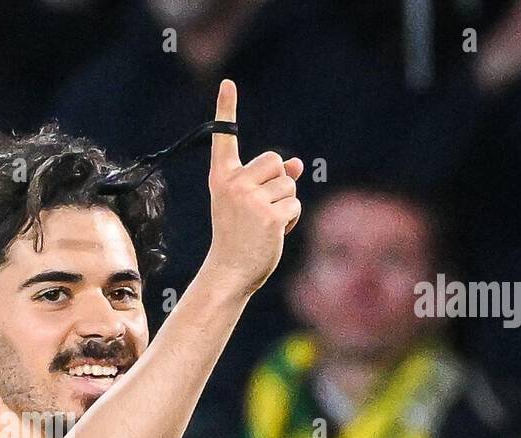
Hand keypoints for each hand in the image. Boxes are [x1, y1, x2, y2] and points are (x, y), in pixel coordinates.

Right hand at [202, 80, 302, 296]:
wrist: (229, 271)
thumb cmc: (238, 236)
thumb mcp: (249, 202)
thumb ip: (270, 179)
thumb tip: (298, 164)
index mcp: (222, 179)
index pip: (224, 140)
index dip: (226, 109)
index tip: (227, 83)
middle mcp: (234, 184)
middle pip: (275, 161)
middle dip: (278, 181)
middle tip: (260, 209)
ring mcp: (251, 200)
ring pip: (289, 184)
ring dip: (286, 203)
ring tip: (265, 224)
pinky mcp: (270, 216)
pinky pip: (295, 204)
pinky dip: (291, 219)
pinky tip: (274, 233)